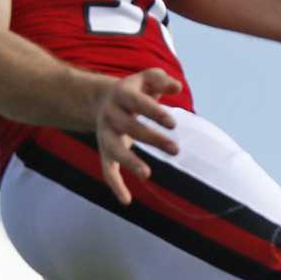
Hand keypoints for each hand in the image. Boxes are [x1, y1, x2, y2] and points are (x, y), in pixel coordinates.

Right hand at [94, 68, 181, 203]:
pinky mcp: (105, 150)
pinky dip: (114, 185)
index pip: (138, 103)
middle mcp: (110, 115)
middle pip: (130, 127)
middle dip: (152, 139)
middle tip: (176, 150)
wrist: (103, 99)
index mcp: (121, 94)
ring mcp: (105, 134)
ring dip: (130, 162)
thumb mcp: (147, 78)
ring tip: (147, 174)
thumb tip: (177, 87)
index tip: (173, 124)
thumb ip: (162, 80)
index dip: (154, 113)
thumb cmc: (135, 90)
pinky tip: (127, 201)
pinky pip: (106, 169)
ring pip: (114, 150)